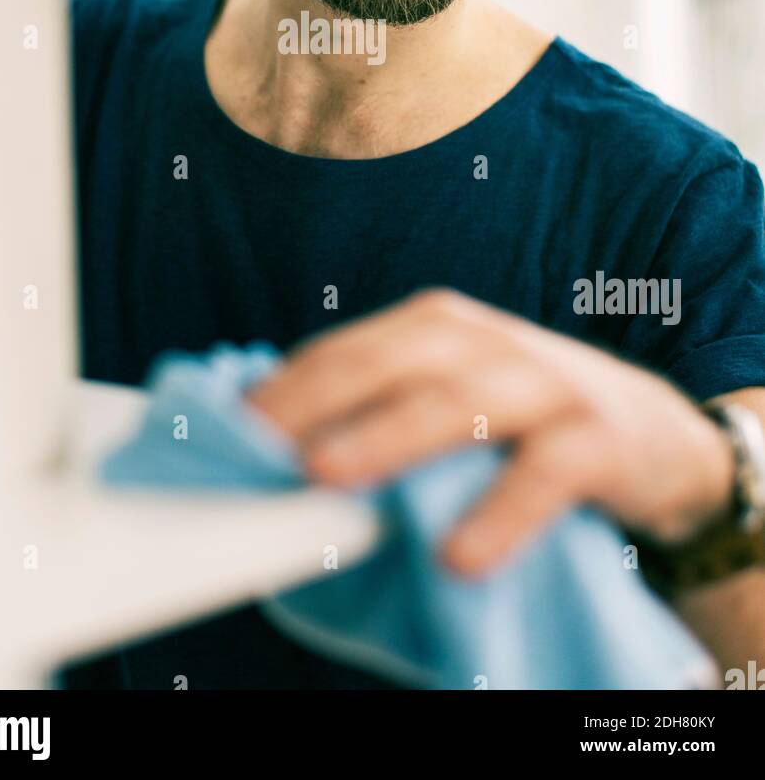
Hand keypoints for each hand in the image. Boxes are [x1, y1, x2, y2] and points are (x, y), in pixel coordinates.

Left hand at [244, 288, 735, 575]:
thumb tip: (270, 453)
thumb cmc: (523, 418)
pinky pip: (544, 473)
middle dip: (319, 400)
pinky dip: (500, 511)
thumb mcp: (451, 395)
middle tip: (261, 447)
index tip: (227, 430)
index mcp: (435, 326)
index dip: (286, 386)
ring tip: (328, 477)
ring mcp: (542, 382)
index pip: (346, 349)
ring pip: (458, 403)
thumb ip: (378, 408)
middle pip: (390, 363)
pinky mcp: (596, 438)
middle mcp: (484, 341)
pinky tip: (459, 555)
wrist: (654, 432)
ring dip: (388, 437)